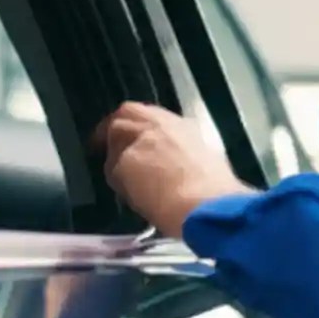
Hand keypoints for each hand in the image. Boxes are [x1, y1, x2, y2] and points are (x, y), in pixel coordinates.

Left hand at [96, 102, 252, 238]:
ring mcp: (141, 140)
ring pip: (117, 133)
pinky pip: (113, 168)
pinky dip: (117, 179)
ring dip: (114, 151)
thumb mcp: (208, 164)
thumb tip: (176, 168)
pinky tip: (127, 195)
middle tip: (103, 141)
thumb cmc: (215, 194)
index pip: (154, 116)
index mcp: (185, 127)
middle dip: (115, 125)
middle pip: (129, 112)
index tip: (136, 137)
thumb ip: (186, 157)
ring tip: (115, 172)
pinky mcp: (124, 161)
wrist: (205, 205)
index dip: (141, 125)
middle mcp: (161, 126)